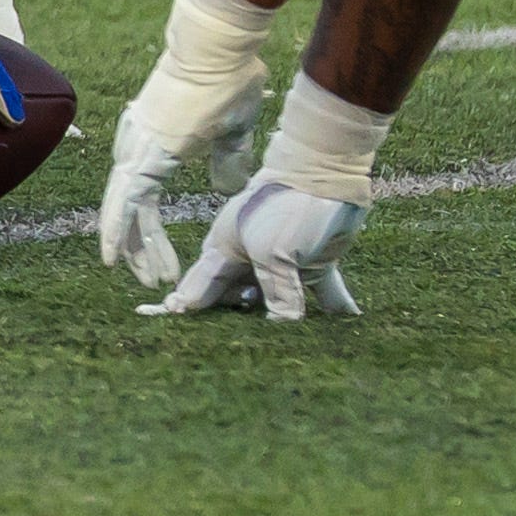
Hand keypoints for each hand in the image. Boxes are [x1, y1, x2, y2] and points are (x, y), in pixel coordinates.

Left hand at [98, 22, 266, 287]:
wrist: (221, 46)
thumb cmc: (230, 77)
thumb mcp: (233, 129)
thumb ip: (228, 159)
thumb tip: (227, 187)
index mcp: (156, 141)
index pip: (143, 198)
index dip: (149, 232)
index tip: (160, 262)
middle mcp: (138, 145)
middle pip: (129, 208)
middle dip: (140, 248)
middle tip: (150, 280)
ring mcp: (137, 147)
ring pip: (125, 210)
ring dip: (135, 249)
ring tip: (148, 281)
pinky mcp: (145, 150)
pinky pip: (124, 200)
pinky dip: (118, 230)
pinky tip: (114, 258)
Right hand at [139, 179, 364, 318]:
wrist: (327, 170)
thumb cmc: (287, 204)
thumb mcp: (272, 251)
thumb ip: (275, 292)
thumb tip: (282, 325)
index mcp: (225, 248)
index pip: (200, 284)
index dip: (186, 305)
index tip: (168, 320)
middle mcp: (249, 257)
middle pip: (236, 298)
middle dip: (237, 319)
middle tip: (245, 340)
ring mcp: (281, 261)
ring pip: (275, 301)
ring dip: (280, 320)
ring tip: (284, 345)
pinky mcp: (312, 262)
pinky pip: (319, 294)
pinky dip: (331, 308)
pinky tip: (346, 323)